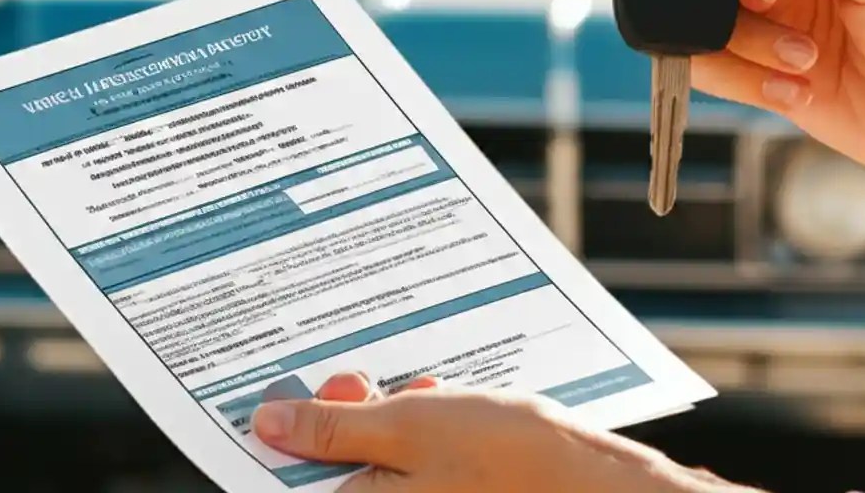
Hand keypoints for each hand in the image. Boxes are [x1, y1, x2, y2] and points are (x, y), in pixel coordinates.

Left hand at [252, 372, 758, 491]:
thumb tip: (269, 425)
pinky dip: (421, 431)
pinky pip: (412, 464)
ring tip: (426, 394)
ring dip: (390, 416)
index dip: (287, 428)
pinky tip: (446, 407)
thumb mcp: (411, 427)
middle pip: (331, 463)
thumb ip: (334, 427)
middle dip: (348, 413)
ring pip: (375, 457)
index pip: (293, 474)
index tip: (286, 393)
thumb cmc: (510, 460)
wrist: (595, 486)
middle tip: (367, 382)